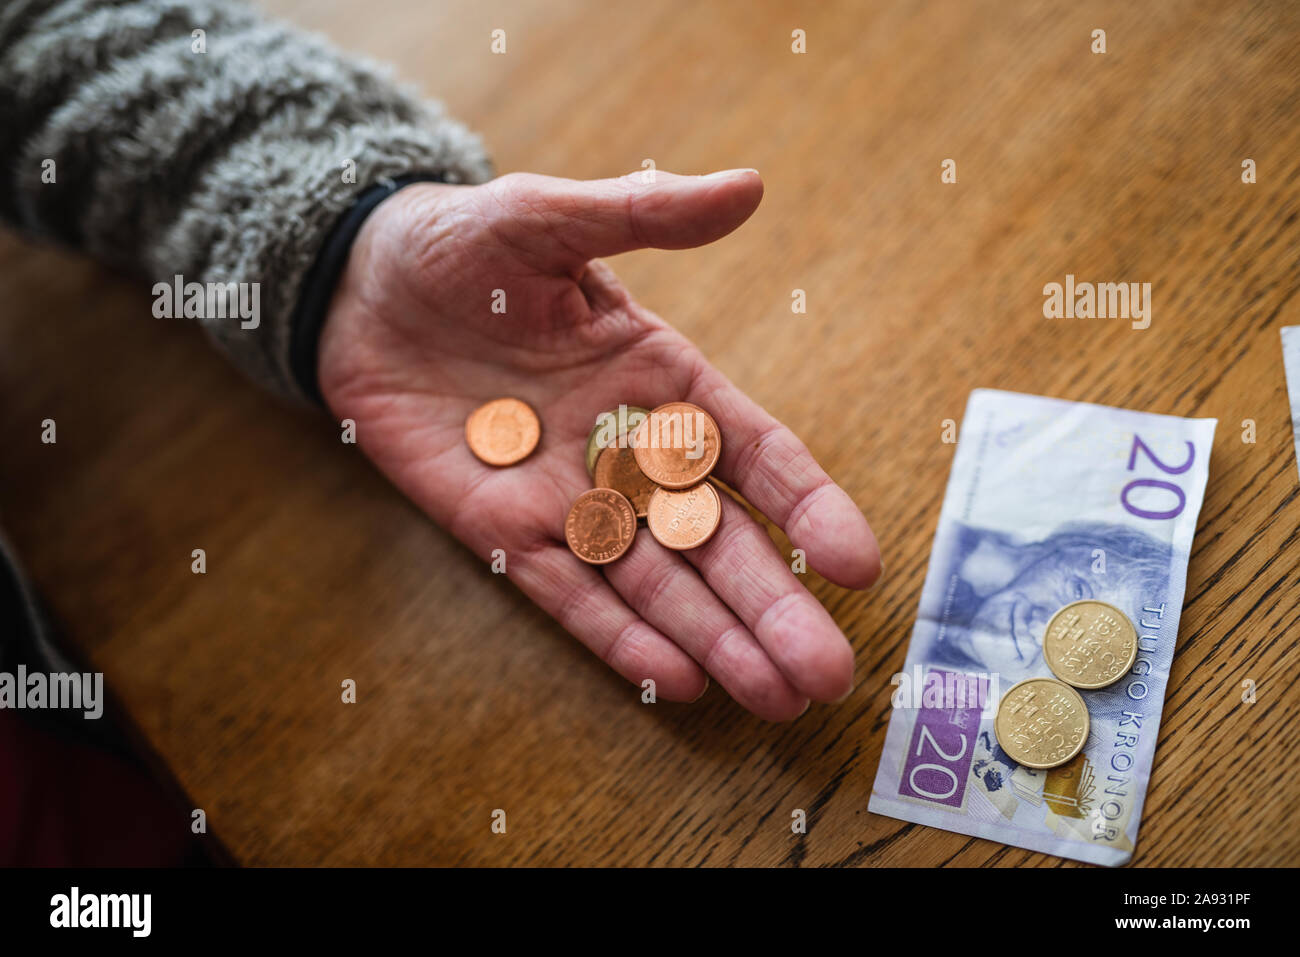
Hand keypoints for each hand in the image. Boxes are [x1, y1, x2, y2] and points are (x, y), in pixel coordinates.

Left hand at [317, 170, 881, 719]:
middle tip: (829, 676)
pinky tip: (674, 682)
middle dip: (772, 607)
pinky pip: (568, 592)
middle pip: (716, 540)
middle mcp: (630, 452)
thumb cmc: (464, 244)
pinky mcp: (502, 531)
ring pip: (654, 582)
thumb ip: (644, 214)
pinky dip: (616, 636)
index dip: (805, 506)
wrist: (362, 288)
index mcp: (663, 379)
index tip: (857, 564)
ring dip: (712, 639)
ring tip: (774, 698)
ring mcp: (569, 498)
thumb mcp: (551, 216)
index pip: (753, 452)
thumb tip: (748, 186)